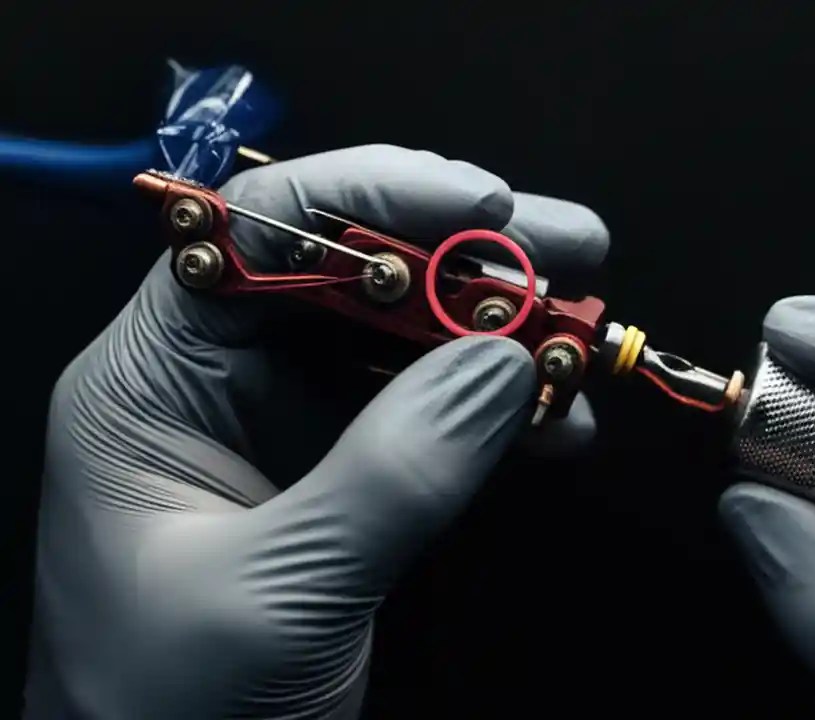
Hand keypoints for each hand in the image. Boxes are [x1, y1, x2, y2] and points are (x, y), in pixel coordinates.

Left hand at [23, 145, 608, 717]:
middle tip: (570, 243)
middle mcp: (224, 383)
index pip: (257, 233)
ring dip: (502, 328)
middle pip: (350, 271)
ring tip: (585, 327)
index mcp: (153, 379)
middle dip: (466, 253)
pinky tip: (561, 415)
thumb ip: (391, 473)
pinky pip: (437, 414)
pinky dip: (505, 408)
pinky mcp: (350, 478)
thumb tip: (499, 365)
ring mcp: (293, 428)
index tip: (479, 204)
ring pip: (408, 338)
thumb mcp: (273, 591)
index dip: (373, 195)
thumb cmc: (162, 713)